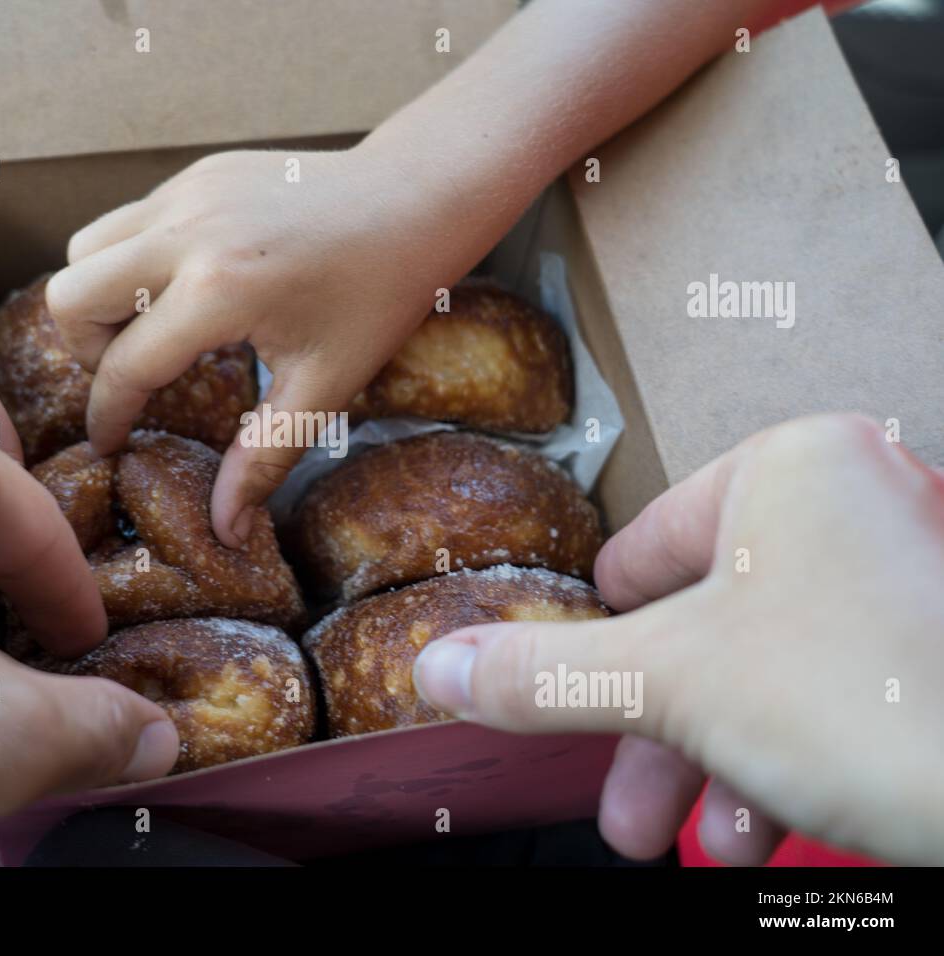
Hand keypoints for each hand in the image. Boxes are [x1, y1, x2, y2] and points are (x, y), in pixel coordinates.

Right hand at [47, 147, 466, 545]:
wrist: (414, 199)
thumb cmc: (380, 295)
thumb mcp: (326, 386)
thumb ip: (263, 458)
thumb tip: (225, 532)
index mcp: (220, 290)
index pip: (125, 365)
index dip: (108, 415)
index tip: (111, 442)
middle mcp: (187, 232)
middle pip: (70, 295)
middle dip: (86, 350)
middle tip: (131, 376)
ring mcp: (187, 193)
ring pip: (85, 249)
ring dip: (100, 298)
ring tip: (152, 333)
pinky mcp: (197, 174)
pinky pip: (128, 221)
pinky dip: (135, 262)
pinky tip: (187, 290)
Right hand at [413, 414, 943, 864]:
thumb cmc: (875, 706)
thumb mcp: (666, 687)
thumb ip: (540, 675)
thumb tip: (439, 667)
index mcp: (786, 468)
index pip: (638, 556)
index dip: (600, 644)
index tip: (576, 704)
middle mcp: (853, 502)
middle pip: (702, 631)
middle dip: (655, 737)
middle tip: (624, 811)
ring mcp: (905, 572)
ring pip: (764, 674)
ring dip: (714, 767)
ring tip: (704, 843)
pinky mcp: (933, 643)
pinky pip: (830, 693)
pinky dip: (787, 762)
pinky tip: (767, 831)